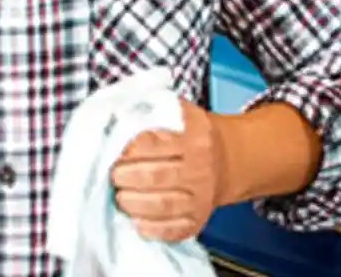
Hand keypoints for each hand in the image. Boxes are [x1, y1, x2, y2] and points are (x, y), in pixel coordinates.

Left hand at [111, 100, 225, 242]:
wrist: (227, 160)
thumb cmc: (191, 135)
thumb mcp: (179, 113)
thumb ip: (152, 109)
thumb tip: (119, 112)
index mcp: (194, 139)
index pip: (154, 145)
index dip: (129, 150)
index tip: (114, 152)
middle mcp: (200, 170)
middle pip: (156, 177)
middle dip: (126, 178)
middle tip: (113, 175)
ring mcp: (200, 198)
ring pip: (162, 206)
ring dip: (133, 203)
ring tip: (120, 196)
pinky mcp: (197, 220)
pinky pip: (173, 230)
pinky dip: (152, 229)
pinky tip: (137, 220)